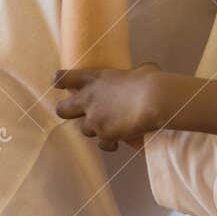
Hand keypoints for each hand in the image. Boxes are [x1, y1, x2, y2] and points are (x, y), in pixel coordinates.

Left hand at [53, 65, 167, 148]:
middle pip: (62, 109)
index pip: (64, 78)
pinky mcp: (104, 135)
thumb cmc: (151, 81)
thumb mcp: (140, 71)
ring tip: (110, 129)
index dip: (61, 82)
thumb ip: (133, 74)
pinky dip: (109, 144)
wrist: (155, 99)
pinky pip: (102, 144)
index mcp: (94, 78)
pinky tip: (117, 143)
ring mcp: (94, 119)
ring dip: (95, 129)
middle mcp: (88, 99)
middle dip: (68, 112)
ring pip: (84, 130)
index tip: (61, 83)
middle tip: (80, 113)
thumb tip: (141, 74)